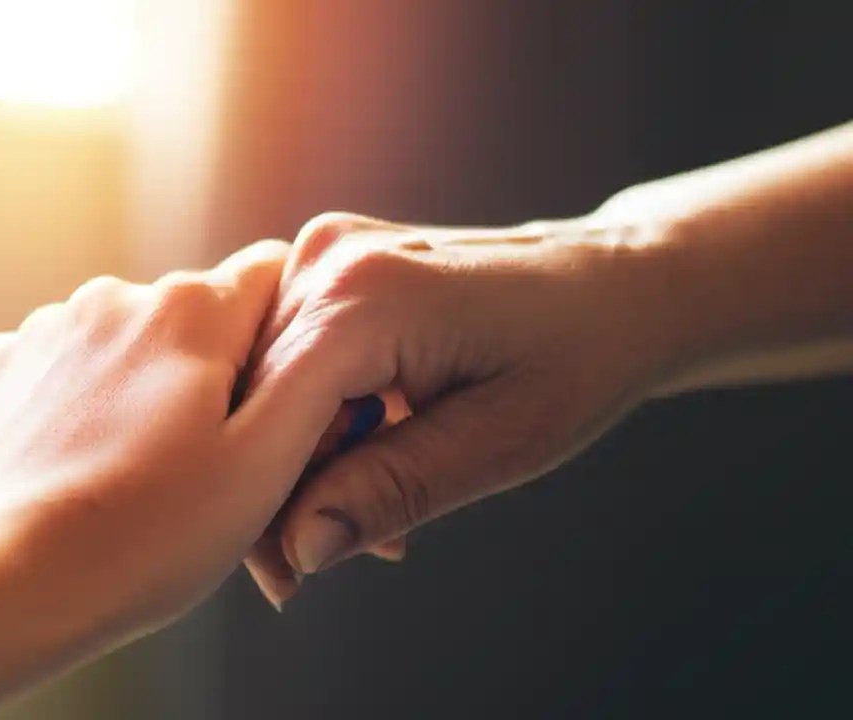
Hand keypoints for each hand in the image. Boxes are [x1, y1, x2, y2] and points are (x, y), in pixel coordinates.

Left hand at [0, 240, 341, 640]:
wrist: (3, 584)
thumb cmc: (144, 538)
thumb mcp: (264, 463)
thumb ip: (312, 371)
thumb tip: (324, 310)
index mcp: (191, 309)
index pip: (276, 278)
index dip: (293, 342)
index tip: (284, 410)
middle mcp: (116, 295)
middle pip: (203, 319)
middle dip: (220, 378)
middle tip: (216, 470)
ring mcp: (49, 328)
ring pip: (135, 345)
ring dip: (153, 393)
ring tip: (143, 482)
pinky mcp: (2, 366)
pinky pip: (71, 369)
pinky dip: (88, 406)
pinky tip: (86, 470)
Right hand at [243, 211, 683, 606]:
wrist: (620, 283)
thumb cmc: (582, 357)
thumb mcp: (502, 443)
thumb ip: (391, 490)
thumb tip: (299, 549)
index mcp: (365, 295)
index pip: (264, 419)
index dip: (263, 507)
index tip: (288, 584)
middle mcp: (330, 257)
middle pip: (256, 402)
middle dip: (283, 490)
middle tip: (337, 562)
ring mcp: (328, 251)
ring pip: (266, 386)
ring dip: (303, 459)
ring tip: (379, 516)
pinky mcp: (333, 264)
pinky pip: (292, 358)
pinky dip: (319, 420)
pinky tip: (373, 455)